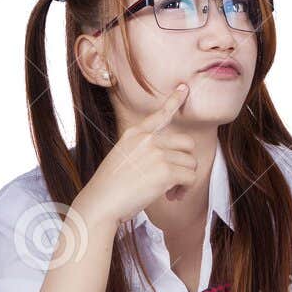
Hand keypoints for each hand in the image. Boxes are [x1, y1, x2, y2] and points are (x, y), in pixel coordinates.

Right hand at [73, 85, 197, 227]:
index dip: (174, 100)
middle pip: (186, 143)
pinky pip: (190, 178)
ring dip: (184, 180)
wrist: (100, 203)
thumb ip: (143, 151)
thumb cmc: (110, 187)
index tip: (184, 88)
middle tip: (176, 179)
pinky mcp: (165, 171)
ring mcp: (157, 153)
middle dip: (185, 161)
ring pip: (190, 163)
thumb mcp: (122, 158)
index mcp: (135, 134)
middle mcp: (147, 139)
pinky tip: (172, 197)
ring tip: (171, 192)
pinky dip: (185, 190)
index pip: (159, 115)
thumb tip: (168, 159)